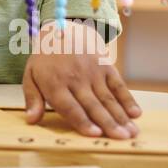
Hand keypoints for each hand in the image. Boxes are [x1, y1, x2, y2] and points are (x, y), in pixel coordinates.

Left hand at [23, 23, 142, 138]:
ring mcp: (93, 72)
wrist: (61, 29)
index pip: (70, 107)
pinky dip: (128, 99)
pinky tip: (136, 113)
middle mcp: (76, 79)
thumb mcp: (31, 75)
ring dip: (121, 117)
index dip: (83, 121)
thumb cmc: (45, 58)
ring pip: (108, 98)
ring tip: (132, 132)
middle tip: (121, 138)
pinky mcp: (105, 66)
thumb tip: (31, 120)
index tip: (95, 134)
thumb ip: (32, 99)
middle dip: (109, 123)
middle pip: (93, 105)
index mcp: (55, 84)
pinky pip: (118, 85)